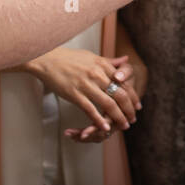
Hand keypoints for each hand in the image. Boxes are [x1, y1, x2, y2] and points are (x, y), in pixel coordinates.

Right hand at [22, 48, 137, 136]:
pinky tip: (105, 127)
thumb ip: (110, 61)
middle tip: (133, 119)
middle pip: (120, 95)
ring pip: (108, 104)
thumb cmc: (69, 58)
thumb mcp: (92, 56)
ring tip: (123, 125)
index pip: (124, 83)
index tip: (137, 106)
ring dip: (118, 117)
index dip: (132, 97)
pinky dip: (99, 120)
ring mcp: (86, 85)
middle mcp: (97, 75)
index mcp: (103, 65)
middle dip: (129, 110)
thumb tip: (126, 60)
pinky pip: (90, 110)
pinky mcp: (74, 94)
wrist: (47, 58)